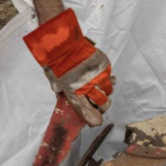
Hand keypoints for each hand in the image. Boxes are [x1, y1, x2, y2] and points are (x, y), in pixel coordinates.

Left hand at [23, 8, 112, 125]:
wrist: (62, 44)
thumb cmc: (56, 62)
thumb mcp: (54, 81)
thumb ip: (61, 91)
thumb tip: (61, 97)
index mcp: (73, 93)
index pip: (86, 111)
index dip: (93, 119)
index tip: (97, 122)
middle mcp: (87, 86)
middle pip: (102, 103)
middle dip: (103, 106)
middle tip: (101, 104)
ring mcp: (97, 76)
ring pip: (109, 91)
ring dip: (107, 92)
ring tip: (103, 89)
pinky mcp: (103, 66)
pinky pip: (111, 77)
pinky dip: (110, 79)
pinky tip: (105, 77)